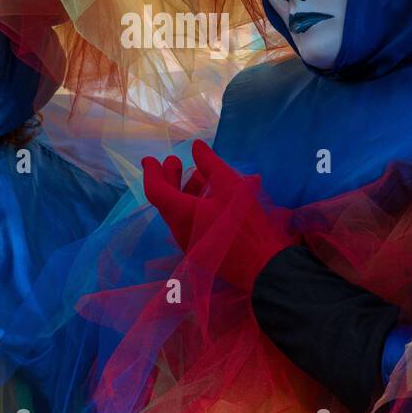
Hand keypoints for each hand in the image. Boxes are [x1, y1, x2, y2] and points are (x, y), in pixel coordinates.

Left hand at [141, 140, 292, 289]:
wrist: (261, 266)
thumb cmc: (244, 223)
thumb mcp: (230, 186)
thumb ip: (210, 164)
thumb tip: (196, 146)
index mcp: (181, 213)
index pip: (155, 190)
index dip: (151, 172)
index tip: (150, 159)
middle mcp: (178, 229)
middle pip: (166, 200)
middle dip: (169, 178)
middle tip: (175, 161)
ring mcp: (188, 243)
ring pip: (178, 211)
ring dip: (184, 191)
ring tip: (201, 176)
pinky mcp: (200, 252)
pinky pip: (188, 223)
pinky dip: (192, 205)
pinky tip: (211, 198)